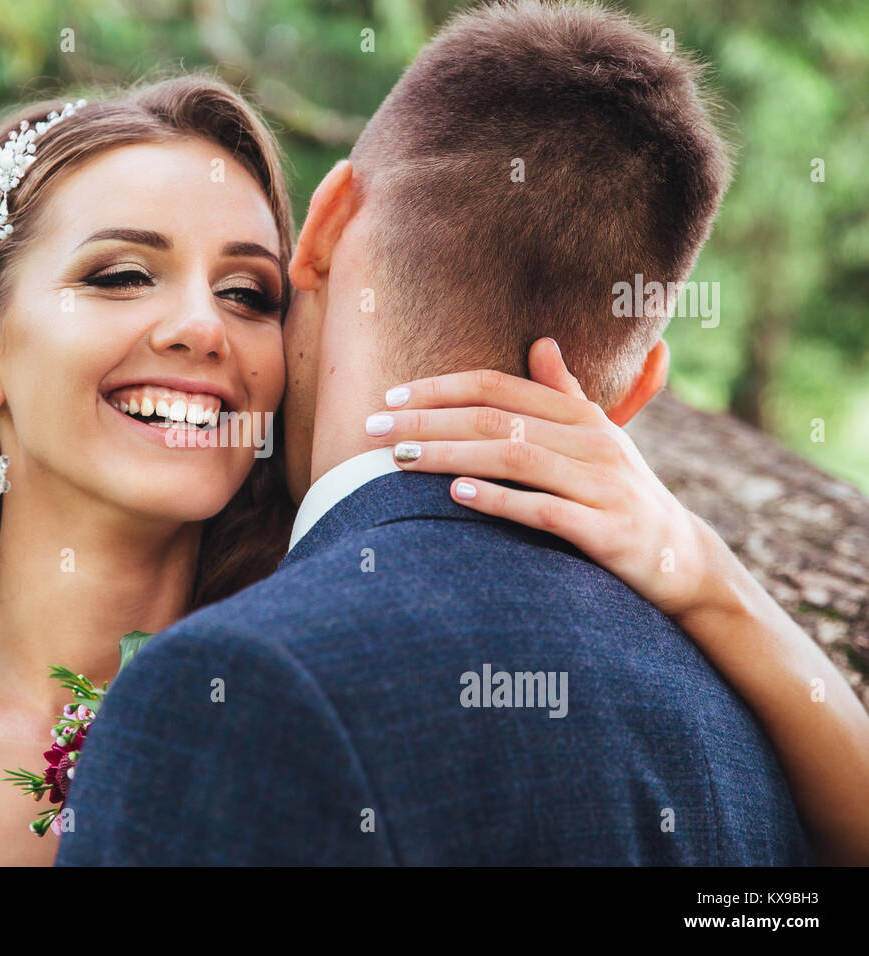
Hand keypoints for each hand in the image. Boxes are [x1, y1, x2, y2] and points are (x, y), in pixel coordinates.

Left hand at [364, 338, 712, 619]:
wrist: (680, 560)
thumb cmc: (621, 494)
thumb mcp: (598, 438)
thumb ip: (564, 395)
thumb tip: (541, 343)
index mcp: (582, 417)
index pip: (500, 388)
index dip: (442, 388)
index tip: (389, 397)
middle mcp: (593, 443)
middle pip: (496, 420)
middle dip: (427, 422)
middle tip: (371, 429)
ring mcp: (602, 486)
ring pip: (515, 458)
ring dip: (450, 456)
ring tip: (398, 461)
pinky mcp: (607, 532)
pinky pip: (545, 511)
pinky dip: (500, 501)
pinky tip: (457, 496)